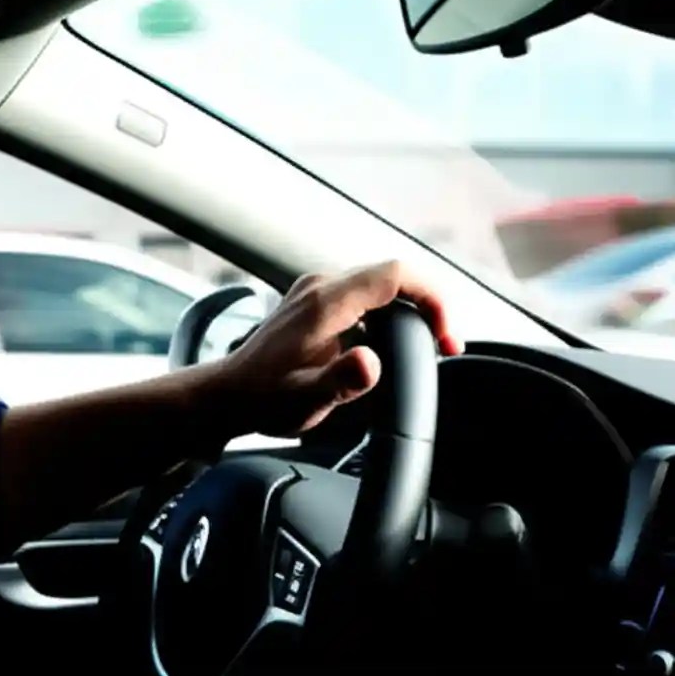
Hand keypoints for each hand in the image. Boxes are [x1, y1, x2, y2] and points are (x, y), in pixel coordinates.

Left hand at [201, 260, 463, 438]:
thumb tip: (370, 362)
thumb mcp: (306, 400)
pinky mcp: (315, 302)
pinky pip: (364, 296)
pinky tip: (393, 345)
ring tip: (426, 347)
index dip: (433, 299)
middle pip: (393, 276)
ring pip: (380, 285)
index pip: (396, 275)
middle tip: (445, 347)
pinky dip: (388, 314)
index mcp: (324, 303)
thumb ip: (341, 380)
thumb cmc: (264, 399)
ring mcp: (316, 291)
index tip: (446, 337)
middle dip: (428, 307)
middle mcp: (321, 287)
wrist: (228, 394)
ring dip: (409, 311)